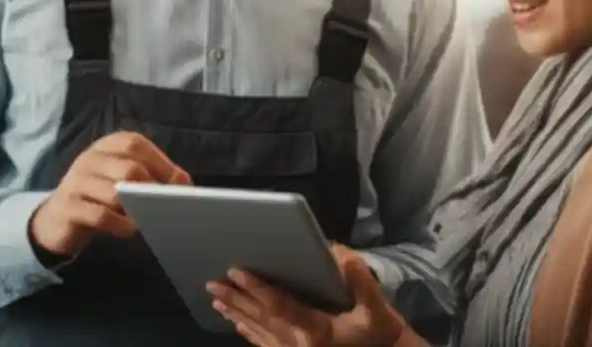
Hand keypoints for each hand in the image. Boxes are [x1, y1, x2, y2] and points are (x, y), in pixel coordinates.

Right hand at [29, 131, 190, 258]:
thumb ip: (150, 175)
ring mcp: (76, 181)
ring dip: (136, 208)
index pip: (135, 144)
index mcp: (105, 146)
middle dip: (151, 187)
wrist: (57, 219)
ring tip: (148, 218)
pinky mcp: (68, 207)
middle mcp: (89, 158)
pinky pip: (100, 215)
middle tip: (165, 205)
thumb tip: (184, 182)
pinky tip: (129, 230)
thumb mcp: (120, 180)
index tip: (179, 182)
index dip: (160, 162)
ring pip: (114, 192)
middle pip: (128, 167)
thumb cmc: (98, 196)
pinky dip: (120, 224)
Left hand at [207, 244, 406, 346]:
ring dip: (236, 314)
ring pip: (257, 331)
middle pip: (260, 318)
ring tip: (216, 299)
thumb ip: (363, 284)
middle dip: (236, 299)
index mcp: (315, 331)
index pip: (280, 306)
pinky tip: (236, 322)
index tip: (236, 271)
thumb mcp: (379, 311)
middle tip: (212, 283)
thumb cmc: (379, 335)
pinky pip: (264, 343)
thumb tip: (341, 255)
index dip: (257, 288)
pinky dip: (247, 331)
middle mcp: (298, 344)